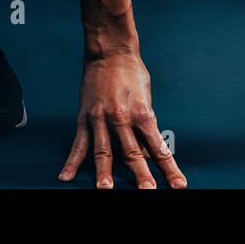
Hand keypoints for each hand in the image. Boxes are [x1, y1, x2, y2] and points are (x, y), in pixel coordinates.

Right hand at [57, 50, 186, 188]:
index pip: (158, 147)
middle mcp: (122, 118)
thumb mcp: (147, 97)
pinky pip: (79, 143)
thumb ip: (145, 124)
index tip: (178, 184)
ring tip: (105, 189)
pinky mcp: (85, 117)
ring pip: (103, 152)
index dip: (169, 168)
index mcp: (143, 113)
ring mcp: (101, 118)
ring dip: (104, 173)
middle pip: (132, 154)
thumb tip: (146, 151)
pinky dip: (72, 161)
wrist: (110, 51)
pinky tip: (66, 176)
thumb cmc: (133, 73)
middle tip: (147, 192)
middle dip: (141, 176)